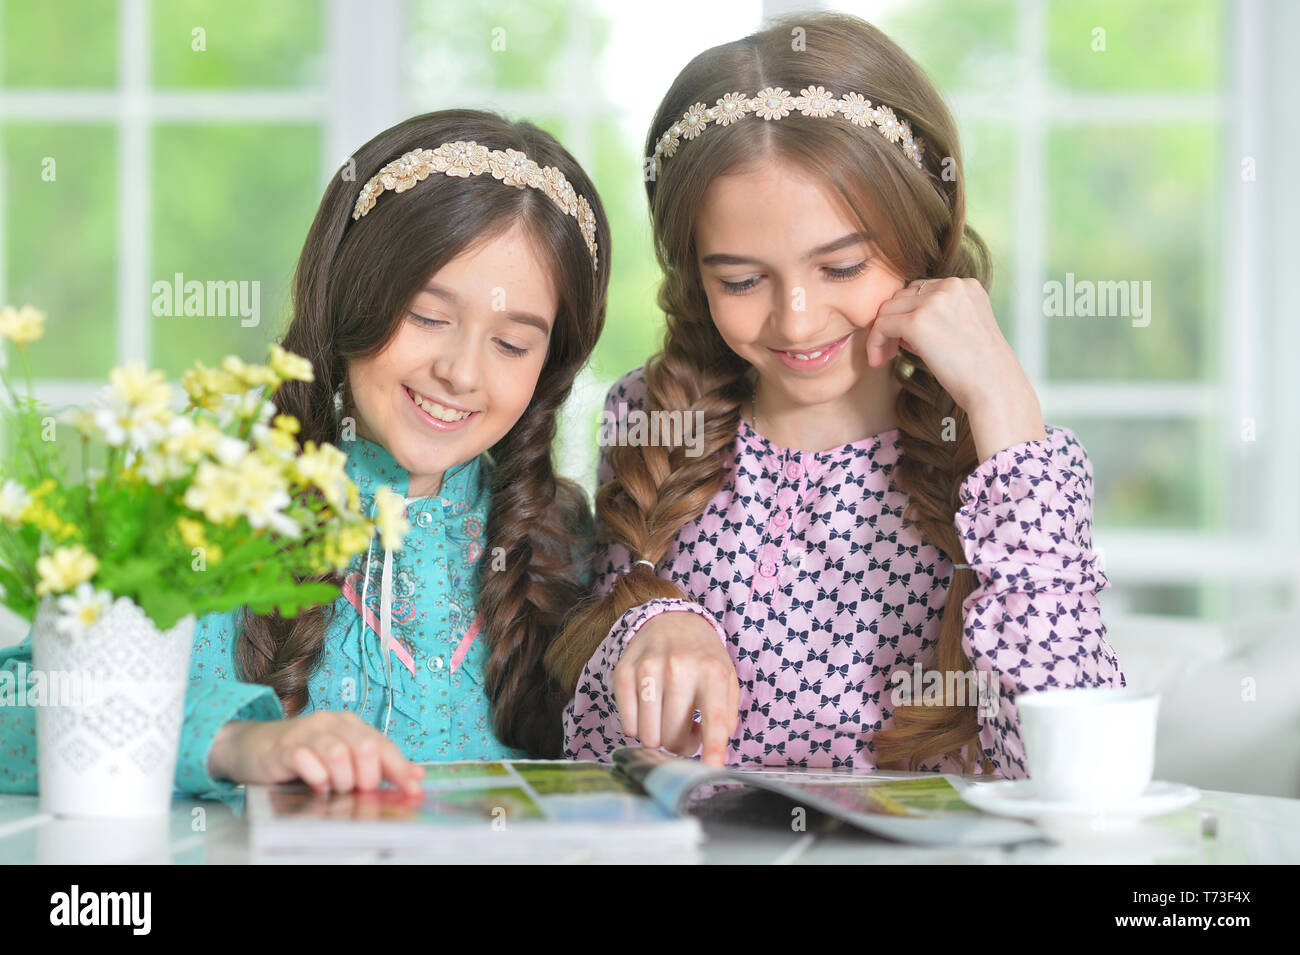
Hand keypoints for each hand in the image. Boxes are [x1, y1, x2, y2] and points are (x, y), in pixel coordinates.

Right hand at [208, 712, 424, 795]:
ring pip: (339, 755)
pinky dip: (318, 779)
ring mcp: (307, 733)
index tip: (414, 792)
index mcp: (350, 724)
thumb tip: (417, 775)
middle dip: (367, 777)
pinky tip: (317, 786)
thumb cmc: (302, 754)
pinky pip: (308, 762)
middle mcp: (331, 723)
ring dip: (342, 781)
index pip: (384, 745)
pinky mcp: (285, 747)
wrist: (253, 746)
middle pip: (365, 748)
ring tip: (334, 788)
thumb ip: (377, 763)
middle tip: (357, 790)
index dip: (401, 770)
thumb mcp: (342, 756)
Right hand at [612, 611, 739, 765]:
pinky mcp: (624, 672)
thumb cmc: (702, 659)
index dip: (712, 750)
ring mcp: (648, 669)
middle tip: (687, 731)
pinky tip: (650, 710)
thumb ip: (727, 715)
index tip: (711, 769)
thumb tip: (714, 749)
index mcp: (712, 672)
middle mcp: (679, 668)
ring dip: (659, 737)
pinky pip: (628, 725)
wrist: (672, 621)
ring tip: (668, 718)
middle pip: (673, 736)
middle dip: (681, 744)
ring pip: (648, 735)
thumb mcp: (727, 679)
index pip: (714, 720)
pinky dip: (639, 727)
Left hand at [867, 277, 1044, 459]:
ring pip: (888, 309)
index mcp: (967, 285)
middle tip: (892, 351)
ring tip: (886, 357)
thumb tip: (896, 320)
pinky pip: (881, 326)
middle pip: (902, 296)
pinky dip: (874, 343)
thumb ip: (937, 316)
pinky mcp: (918, 321)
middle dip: (894, 322)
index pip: (921, 290)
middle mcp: (952, 286)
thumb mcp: (963, 329)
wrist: (994, 388)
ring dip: (882, 333)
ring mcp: (935, 301)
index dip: (909, 314)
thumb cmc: (979, 369)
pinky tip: (878, 361)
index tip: (905, 341)